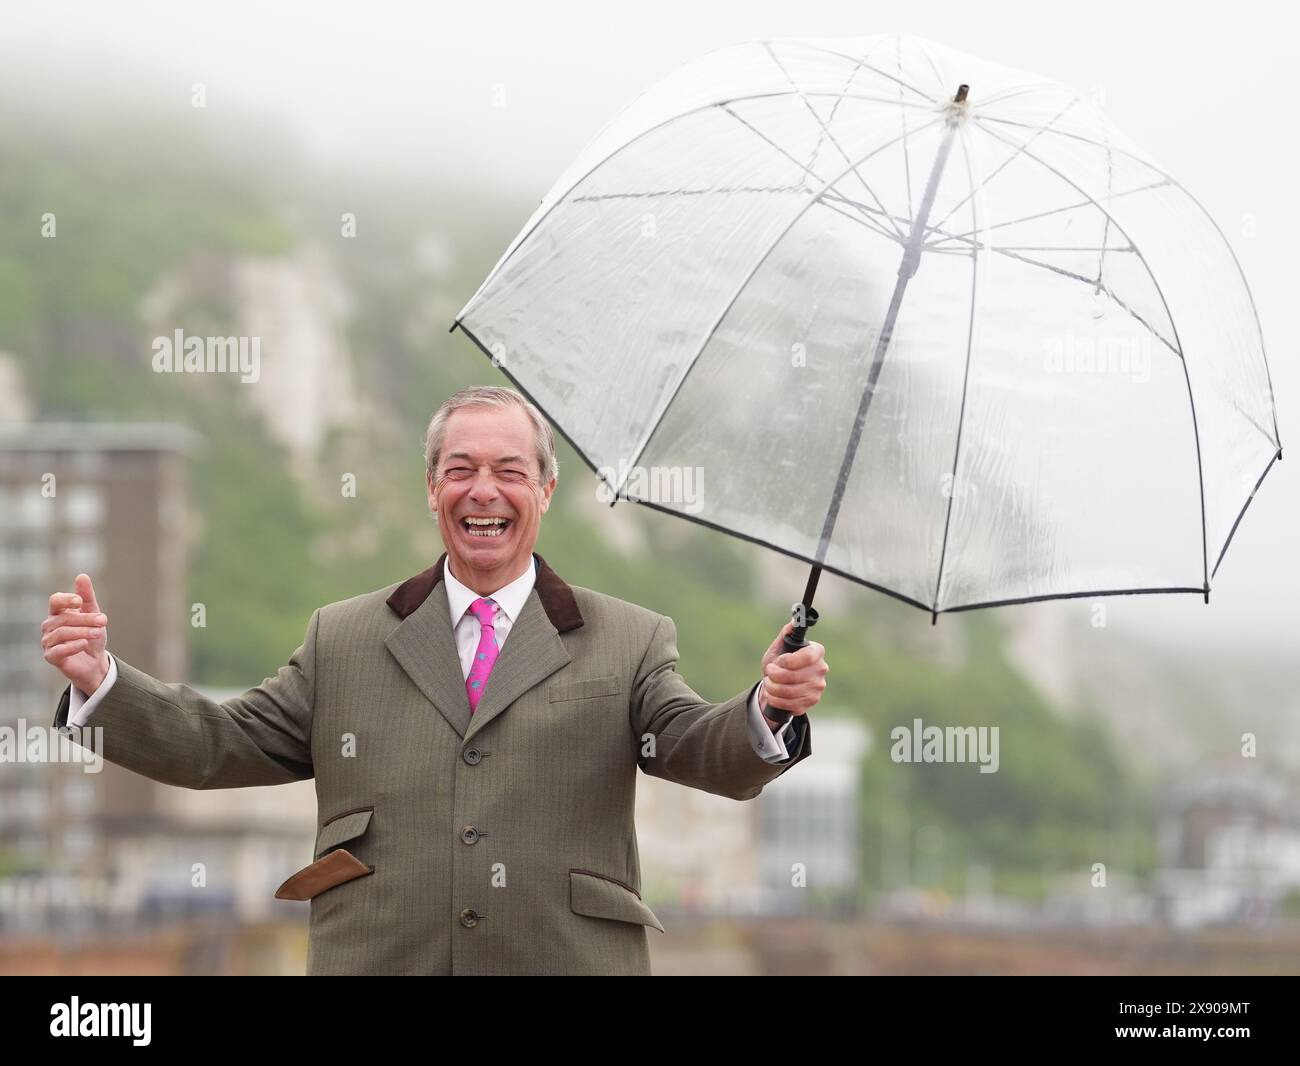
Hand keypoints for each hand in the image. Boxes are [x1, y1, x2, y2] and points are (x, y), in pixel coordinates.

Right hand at [42, 573, 110, 695]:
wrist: (95, 661)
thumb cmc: (92, 635)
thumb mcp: (94, 614)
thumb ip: (87, 597)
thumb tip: (82, 576)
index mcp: (58, 613)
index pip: (55, 601)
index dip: (66, 599)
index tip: (80, 601)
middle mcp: (49, 626)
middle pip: (64, 618)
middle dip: (86, 618)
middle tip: (104, 620)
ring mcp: (48, 641)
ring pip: (62, 632)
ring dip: (83, 631)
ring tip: (98, 632)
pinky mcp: (51, 656)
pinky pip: (59, 650)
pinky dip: (72, 646)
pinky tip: (84, 643)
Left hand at [758, 620, 827, 723]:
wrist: (778, 685)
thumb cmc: (778, 664)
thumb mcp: (778, 648)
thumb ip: (785, 634)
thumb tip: (793, 622)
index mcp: (816, 652)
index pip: (807, 657)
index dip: (788, 661)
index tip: (777, 661)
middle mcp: (821, 669)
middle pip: (795, 676)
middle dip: (775, 675)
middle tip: (769, 673)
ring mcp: (818, 687)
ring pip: (791, 692)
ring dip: (773, 688)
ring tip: (768, 683)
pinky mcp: (812, 701)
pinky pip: (791, 704)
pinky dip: (776, 700)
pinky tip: (772, 695)